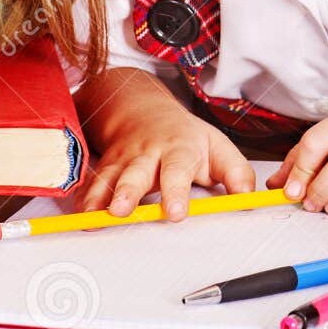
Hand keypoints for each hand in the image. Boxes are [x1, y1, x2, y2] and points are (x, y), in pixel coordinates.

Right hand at [76, 68, 255, 220]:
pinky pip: (90, 184)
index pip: (177, 170)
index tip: (175, 213)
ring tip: (94, 218)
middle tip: (123, 211)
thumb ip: (237, 174)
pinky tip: (78, 215)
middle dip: (128, 193)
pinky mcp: (104, 169)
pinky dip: (82, 199)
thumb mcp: (218, 148)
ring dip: (99, 198)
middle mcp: (147, 154)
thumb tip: (248, 199)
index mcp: (179, 149)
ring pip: (108, 179)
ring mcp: (123, 161)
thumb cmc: (185, 137)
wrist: (142, 110)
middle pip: (136, 174)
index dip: (176, 192)